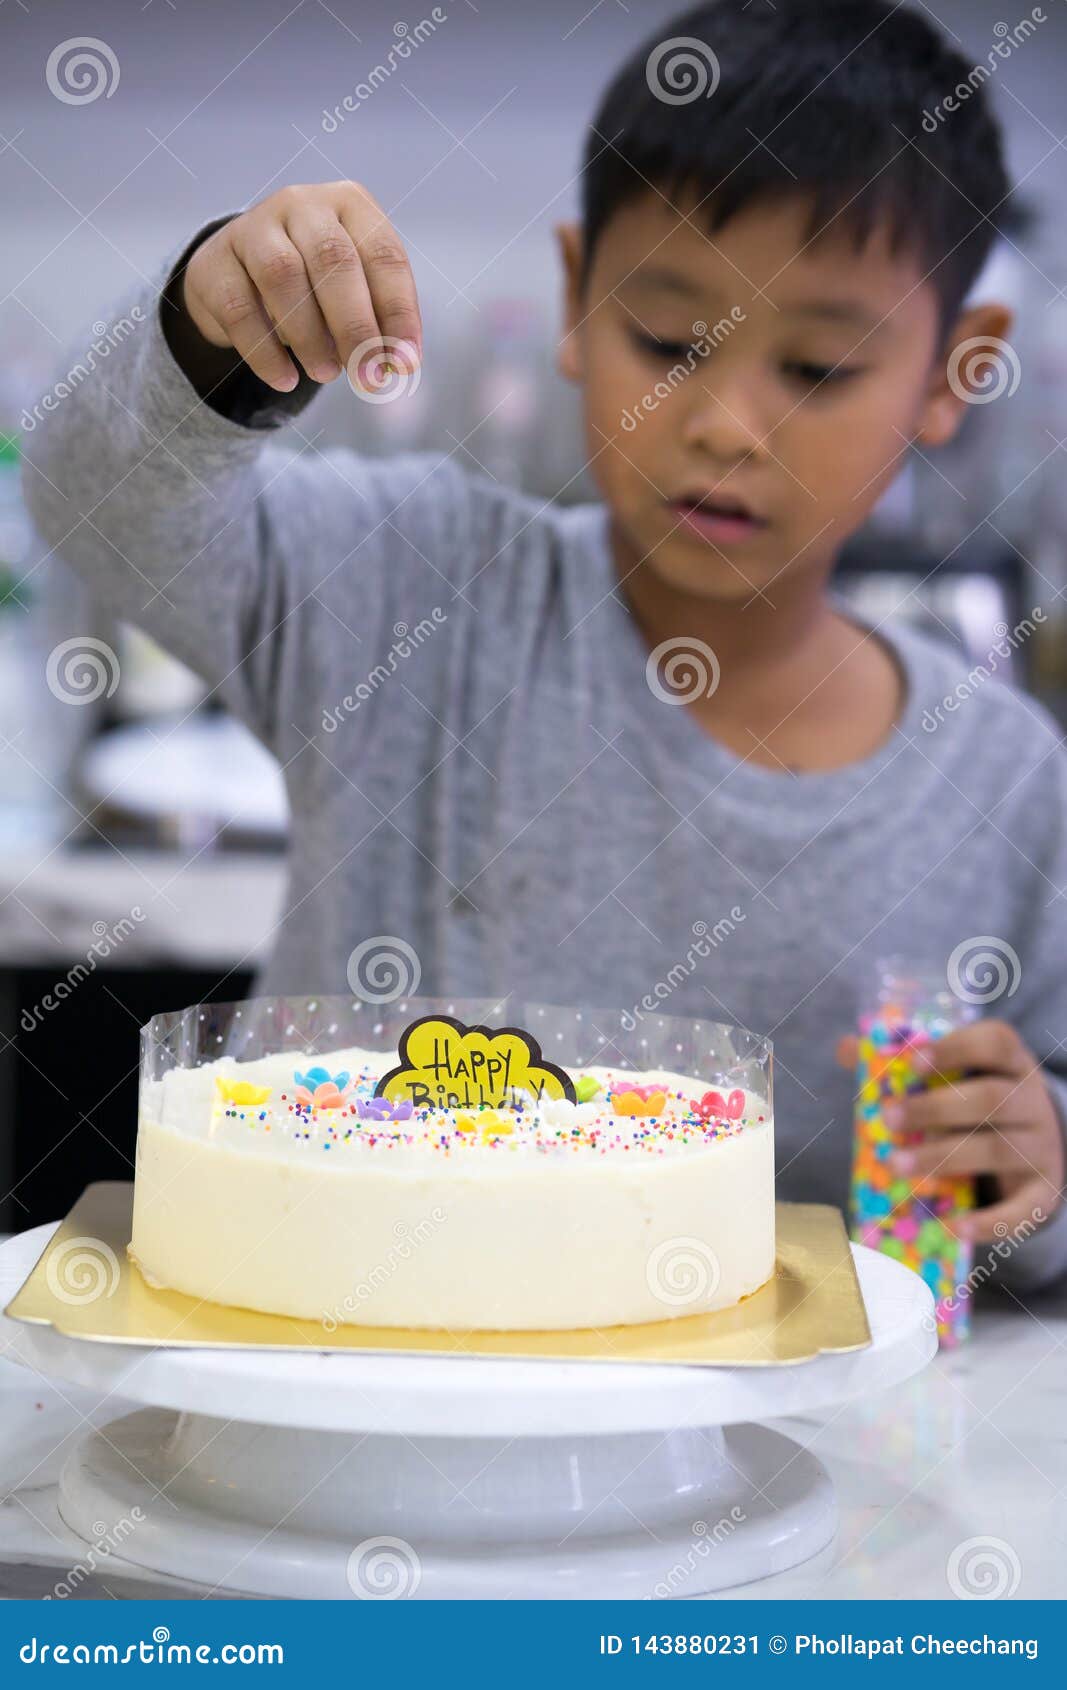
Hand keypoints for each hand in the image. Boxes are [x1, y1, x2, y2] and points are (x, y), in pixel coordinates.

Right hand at [182, 181, 421, 392]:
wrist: (239, 271)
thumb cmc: (314, 283)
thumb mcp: (354, 291)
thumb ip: (378, 321)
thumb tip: (399, 364)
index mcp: (350, 205)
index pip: (384, 256)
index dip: (398, 313)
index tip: (405, 364)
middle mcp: (302, 204)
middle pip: (333, 260)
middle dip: (355, 327)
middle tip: (367, 379)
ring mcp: (253, 226)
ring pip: (282, 276)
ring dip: (309, 336)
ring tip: (326, 375)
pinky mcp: (215, 261)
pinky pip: (239, 308)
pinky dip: (265, 351)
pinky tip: (285, 380)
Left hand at [836, 1020, 1064, 1242]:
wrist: (1036, 1155)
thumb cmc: (978, 1110)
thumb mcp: (956, 1081)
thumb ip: (903, 1064)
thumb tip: (846, 1048)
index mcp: (1010, 1064)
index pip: (996, 1043)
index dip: (957, 1049)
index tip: (913, 1061)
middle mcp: (1032, 1102)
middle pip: (990, 1099)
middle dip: (935, 1108)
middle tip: (889, 1118)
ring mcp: (1042, 1148)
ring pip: (998, 1150)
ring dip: (943, 1158)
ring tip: (896, 1166)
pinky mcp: (1044, 1193)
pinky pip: (1022, 1210)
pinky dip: (990, 1221)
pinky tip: (954, 1226)